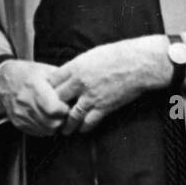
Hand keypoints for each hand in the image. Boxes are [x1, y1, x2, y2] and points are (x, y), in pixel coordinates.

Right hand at [0, 59, 72, 136]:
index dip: (64, 110)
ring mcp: (20, 114)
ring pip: (46, 130)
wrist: (3, 80)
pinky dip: (45, 127)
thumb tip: (78, 89)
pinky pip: (37, 132)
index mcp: (34, 86)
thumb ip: (62, 80)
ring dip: (54, 125)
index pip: (54, 109)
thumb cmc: (26, 73)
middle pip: (52, 123)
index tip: (66, 105)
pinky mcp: (18, 122)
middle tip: (63, 112)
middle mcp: (25, 102)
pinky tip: (45, 117)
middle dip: (62, 119)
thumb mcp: (44, 70)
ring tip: (54, 115)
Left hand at [53, 36, 169, 134]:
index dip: (47, 89)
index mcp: (76, 67)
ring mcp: (91, 96)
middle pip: (57, 99)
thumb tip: (68, 74)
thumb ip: (78, 66)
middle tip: (49, 115)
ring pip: (71, 115)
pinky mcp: (104, 106)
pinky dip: (84, 127)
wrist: (140, 63)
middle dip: (52, 107)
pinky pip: (89, 121)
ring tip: (63, 129)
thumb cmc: (119, 54)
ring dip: (66, 124)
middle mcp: (80, 82)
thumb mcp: (92, 55)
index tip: (45, 95)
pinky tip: (81, 130)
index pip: (52, 81)